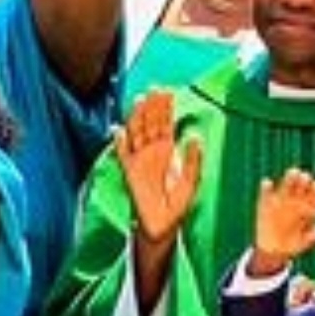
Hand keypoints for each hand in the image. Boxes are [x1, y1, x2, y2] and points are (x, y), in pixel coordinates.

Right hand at [113, 85, 204, 246]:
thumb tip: (195, 138)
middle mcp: (152, 152)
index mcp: (167, 151)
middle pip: (150, 123)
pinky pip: (123, 155)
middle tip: (155, 89)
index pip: (165, 124)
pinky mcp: (129, 172)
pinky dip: (120, 143)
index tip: (168, 92)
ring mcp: (139, 160)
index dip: (166, 108)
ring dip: (137, 117)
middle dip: (152, 106)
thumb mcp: (191, 182)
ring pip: (136, 133)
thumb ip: (193, 161)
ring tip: (140, 101)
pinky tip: (119, 130)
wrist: (162, 226)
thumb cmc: (177, 205)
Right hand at [250, 166, 314, 271]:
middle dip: (304, 180)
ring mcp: (281, 201)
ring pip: (286, 185)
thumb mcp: (302, 244)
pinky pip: (266, 193)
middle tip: (305, 176)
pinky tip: (267, 183)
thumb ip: (310, 238)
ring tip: (293, 172)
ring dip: (289, 178)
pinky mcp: (266, 203)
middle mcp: (296, 201)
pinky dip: (266, 187)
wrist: (273, 249)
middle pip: (302, 186)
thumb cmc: (292, 245)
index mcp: (308, 208)